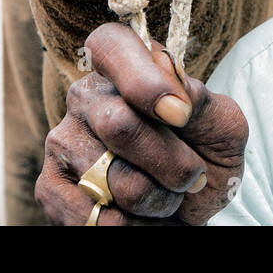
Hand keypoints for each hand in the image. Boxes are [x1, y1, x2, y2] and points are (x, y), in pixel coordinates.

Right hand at [35, 22, 246, 224]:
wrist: (191, 205)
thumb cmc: (205, 154)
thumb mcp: (223, 125)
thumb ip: (202, 103)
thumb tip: (178, 92)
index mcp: (126, 65)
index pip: (112, 46)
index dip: (144, 82)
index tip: (180, 115)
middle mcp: (86, 95)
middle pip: (119, 124)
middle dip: (173, 164)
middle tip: (193, 176)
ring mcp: (62, 140)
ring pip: (114, 179)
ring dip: (158, 200)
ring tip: (167, 196)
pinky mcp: (50, 186)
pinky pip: (92, 217)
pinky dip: (132, 226)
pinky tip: (142, 217)